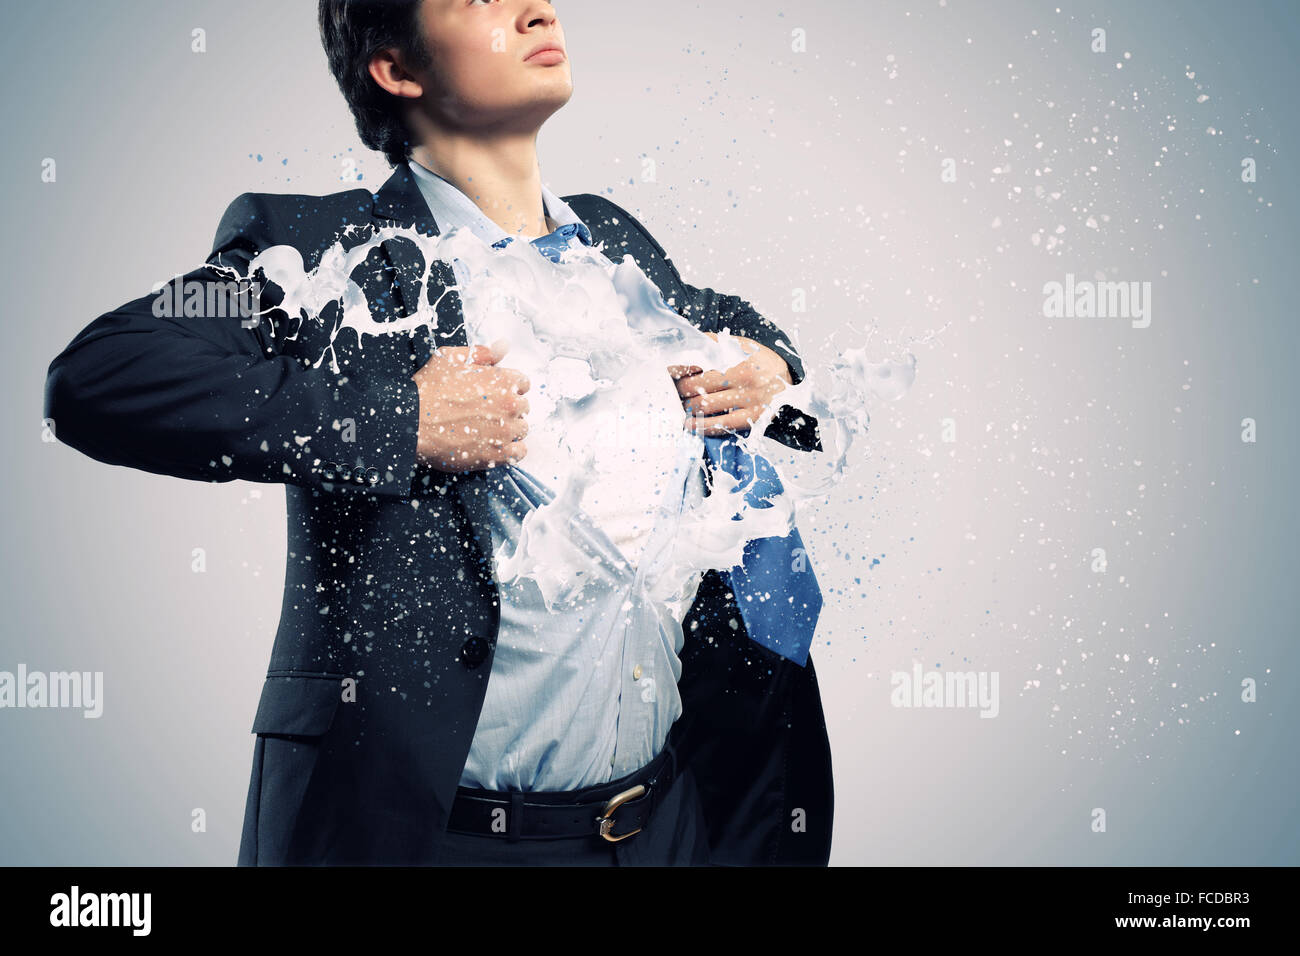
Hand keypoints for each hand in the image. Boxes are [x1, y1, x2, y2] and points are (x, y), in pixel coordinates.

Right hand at [411, 339, 529, 471]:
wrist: (411, 423)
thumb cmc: (427, 390)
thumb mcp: (449, 358)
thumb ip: (481, 352)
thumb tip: (502, 347)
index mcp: (502, 380)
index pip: (523, 383)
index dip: (509, 387)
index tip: (496, 393)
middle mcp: (509, 405)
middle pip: (523, 407)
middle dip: (508, 408)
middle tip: (487, 413)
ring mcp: (505, 431)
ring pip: (521, 430)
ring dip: (509, 429)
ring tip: (488, 430)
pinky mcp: (497, 455)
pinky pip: (519, 453)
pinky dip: (511, 451)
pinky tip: (496, 446)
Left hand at [667, 332, 793, 436]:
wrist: (790, 378)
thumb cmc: (758, 361)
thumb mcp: (738, 345)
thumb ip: (712, 343)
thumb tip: (683, 344)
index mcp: (734, 356)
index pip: (693, 363)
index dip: (674, 371)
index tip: (663, 375)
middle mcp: (741, 376)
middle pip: (694, 387)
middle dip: (677, 392)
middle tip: (668, 394)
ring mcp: (748, 398)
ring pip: (704, 406)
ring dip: (686, 409)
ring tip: (677, 408)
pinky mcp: (754, 417)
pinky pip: (723, 425)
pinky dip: (702, 426)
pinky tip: (690, 425)